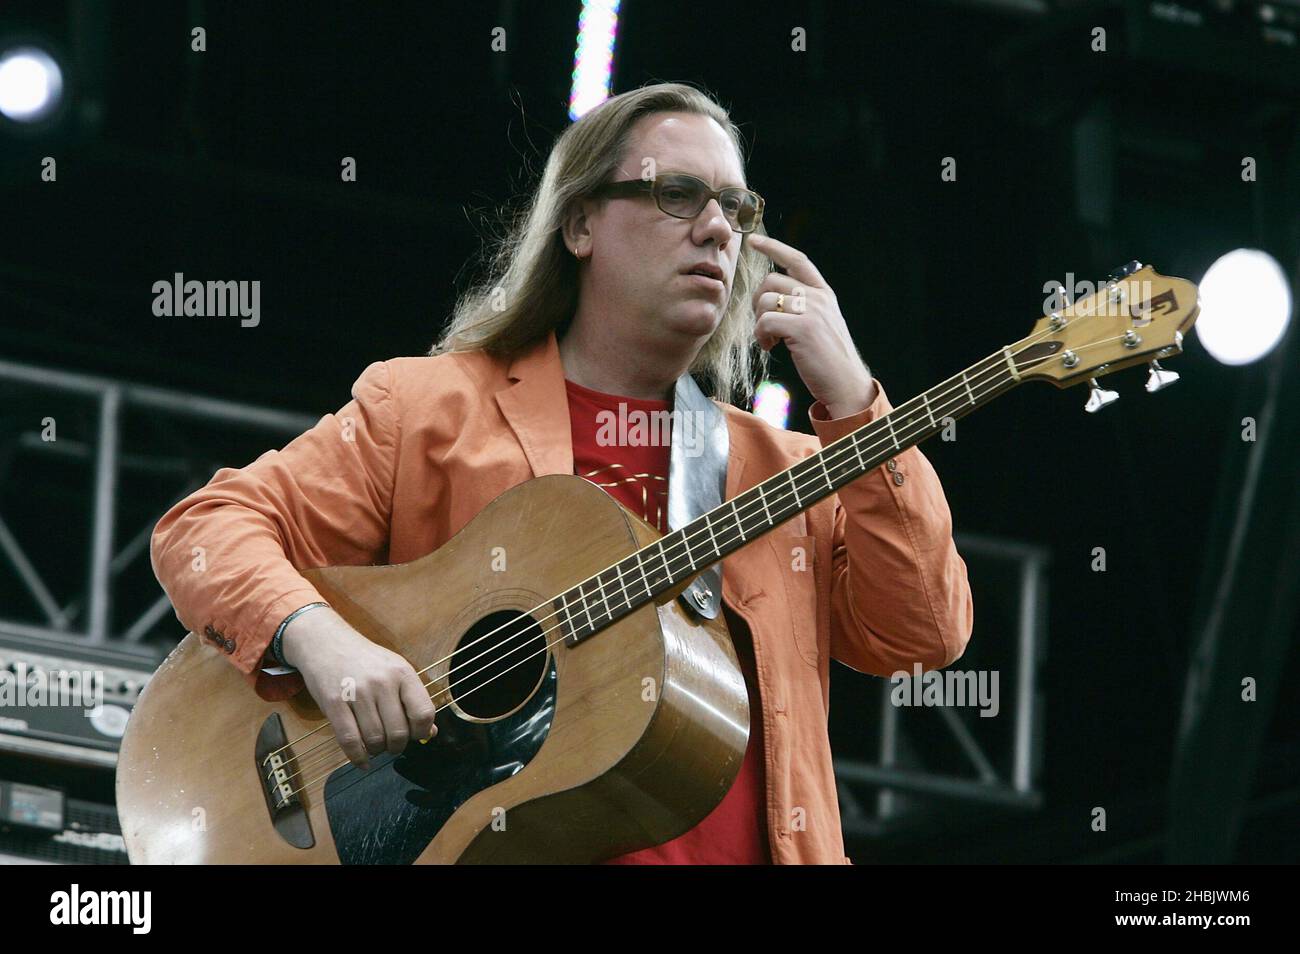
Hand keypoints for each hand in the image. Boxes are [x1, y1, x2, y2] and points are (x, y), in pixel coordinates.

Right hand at [281, 607, 437, 768]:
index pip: (423, 713)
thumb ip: (413, 699)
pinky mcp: (333, 703)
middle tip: (391, 744)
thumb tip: (430, 733)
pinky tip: (362, 761)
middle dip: (397, 746)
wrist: (326, 643)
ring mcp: (357, 693)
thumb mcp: (395, 670)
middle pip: (398, 732)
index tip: (414, 734)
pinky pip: (350, 741)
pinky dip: (358, 757)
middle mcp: (382, 682)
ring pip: (374, 740)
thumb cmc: (365, 661)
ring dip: (377, 751)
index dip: (421, 732)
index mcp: (402, 673)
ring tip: (374, 745)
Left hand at [747, 233, 876, 417]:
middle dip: (758, 302)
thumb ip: (804, 306)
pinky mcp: (803, 329)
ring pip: (765, 300)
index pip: (798, 259)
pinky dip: (760, 335)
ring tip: (769, 339)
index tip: (753, 240)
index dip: (774, 247)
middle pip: (771, 280)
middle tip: (764, 326)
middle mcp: (819, 297)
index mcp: (824, 294)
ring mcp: (812, 312)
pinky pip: (765, 321)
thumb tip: (772, 297)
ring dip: (759, 322)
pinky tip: (771, 346)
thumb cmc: (828, 359)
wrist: (846, 384)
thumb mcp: (821, 324)